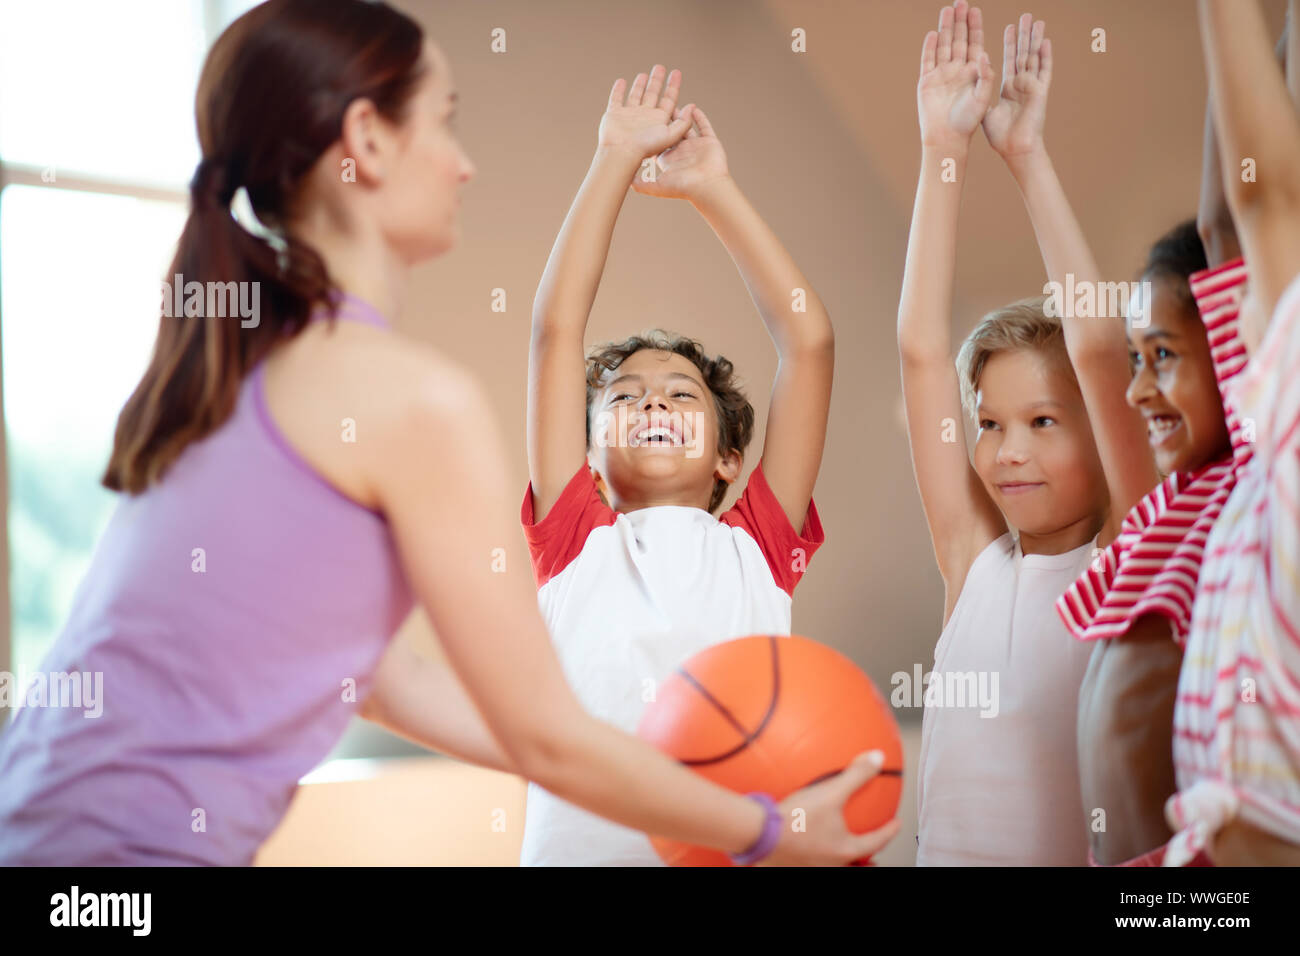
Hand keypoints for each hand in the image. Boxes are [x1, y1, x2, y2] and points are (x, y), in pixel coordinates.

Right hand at [598, 64, 693, 160]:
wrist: (622, 152)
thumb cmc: (646, 146)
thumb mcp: (671, 135)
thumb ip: (683, 122)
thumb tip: (692, 106)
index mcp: (659, 120)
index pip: (669, 99)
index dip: (673, 86)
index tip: (677, 72)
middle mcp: (645, 116)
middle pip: (653, 94)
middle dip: (657, 81)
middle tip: (660, 68)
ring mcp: (629, 115)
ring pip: (636, 96)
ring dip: (640, 85)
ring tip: (643, 74)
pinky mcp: (614, 114)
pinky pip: (616, 99)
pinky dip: (618, 90)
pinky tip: (621, 82)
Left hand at [632, 105, 729, 200]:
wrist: (708, 188)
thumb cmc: (684, 187)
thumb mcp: (658, 186)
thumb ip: (642, 184)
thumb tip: (626, 183)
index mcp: (669, 159)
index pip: (658, 142)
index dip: (651, 132)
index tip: (643, 120)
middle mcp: (681, 152)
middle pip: (671, 132)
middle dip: (665, 120)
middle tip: (656, 105)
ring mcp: (696, 147)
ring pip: (687, 127)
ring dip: (681, 116)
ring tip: (674, 102)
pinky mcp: (709, 143)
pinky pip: (704, 126)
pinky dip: (699, 117)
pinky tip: (693, 107)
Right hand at [757, 750, 902, 865]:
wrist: (761, 835)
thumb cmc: (798, 819)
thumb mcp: (830, 793)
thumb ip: (855, 775)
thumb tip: (878, 758)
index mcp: (845, 850)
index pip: (876, 842)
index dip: (889, 831)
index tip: (896, 824)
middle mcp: (831, 863)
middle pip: (856, 863)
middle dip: (866, 859)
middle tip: (874, 855)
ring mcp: (812, 865)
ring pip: (833, 863)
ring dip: (841, 855)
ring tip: (841, 846)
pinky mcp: (794, 863)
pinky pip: (811, 858)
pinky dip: (817, 851)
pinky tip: (806, 837)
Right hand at [917, 1, 996, 149]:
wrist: (947, 137)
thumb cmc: (967, 122)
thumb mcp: (982, 99)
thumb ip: (985, 77)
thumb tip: (984, 56)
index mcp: (973, 72)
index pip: (974, 43)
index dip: (975, 27)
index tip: (975, 11)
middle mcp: (957, 70)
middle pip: (959, 40)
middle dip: (960, 21)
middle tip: (960, 2)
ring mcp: (941, 74)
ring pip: (944, 46)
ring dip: (946, 28)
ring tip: (947, 10)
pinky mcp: (926, 81)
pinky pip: (928, 60)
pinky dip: (930, 47)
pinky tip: (933, 34)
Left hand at [982, 13, 1051, 160]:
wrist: (1014, 148)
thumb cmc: (1000, 136)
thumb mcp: (986, 110)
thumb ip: (982, 93)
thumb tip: (975, 80)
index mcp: (1008, 88)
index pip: (1009, 60)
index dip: (1009, 44)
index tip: (1009, 27)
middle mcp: (1021, 84)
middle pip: (1022, 54)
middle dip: (1023, 35)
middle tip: (1026, 15)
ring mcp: (1031, 87)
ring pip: (1034, 57)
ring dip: (1035, 39)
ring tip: (1037, 21)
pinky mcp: (1040, 92)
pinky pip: (1044, 71)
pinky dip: (1045, 56)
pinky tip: (1045, 41)